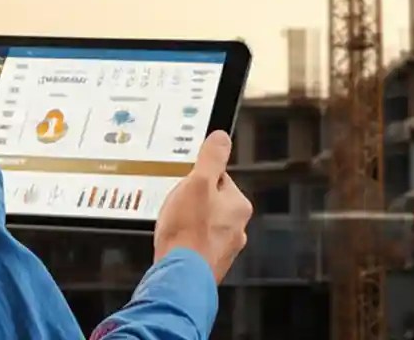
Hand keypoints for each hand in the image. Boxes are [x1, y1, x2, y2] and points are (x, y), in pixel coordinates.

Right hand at [154, 130, 253, 282]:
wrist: (180, 277)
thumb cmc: (188, 232)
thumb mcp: (198, 182)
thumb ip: (212, 158)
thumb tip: (222, 138)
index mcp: (238, 205)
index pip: (219, 179)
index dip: (198, 179)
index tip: (186, 187)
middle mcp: (237, 228)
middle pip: (211, 202)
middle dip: (193, 204)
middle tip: (177, 209)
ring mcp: (225, 248)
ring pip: (203, 225)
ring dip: (189, 225)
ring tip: (175, 229)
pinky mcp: (210, 264)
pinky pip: (197, 245)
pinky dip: (187, 244)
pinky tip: (176, 245)